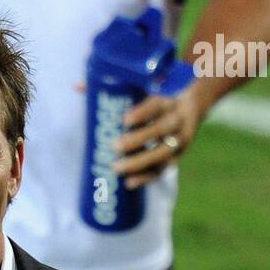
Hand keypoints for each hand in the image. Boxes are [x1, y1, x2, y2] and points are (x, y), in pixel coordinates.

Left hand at [73, 79, 201, 187]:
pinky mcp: (176, 156)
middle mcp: (177, 119)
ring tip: (116, 168)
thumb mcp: (143, 86)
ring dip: (140, 162)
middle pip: (160, 130)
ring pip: (162, 152)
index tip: (124, 119)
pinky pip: (162, 169)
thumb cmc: (156, 94)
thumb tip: (77, 87)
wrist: (192, 104)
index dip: (142, 112)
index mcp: (169, 99)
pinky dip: (146, 177)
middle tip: (114, 146)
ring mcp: (179, 140)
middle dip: (138, 140)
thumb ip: (114, 87)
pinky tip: (129, 183)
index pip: (157, 104)